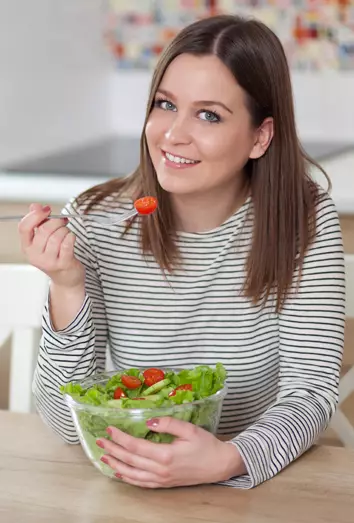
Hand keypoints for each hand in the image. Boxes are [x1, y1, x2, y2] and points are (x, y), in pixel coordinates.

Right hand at [18, 203, 84, 288]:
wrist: (66, 278)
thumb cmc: (56, 255)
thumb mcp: (43, 239)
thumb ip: (39, 222)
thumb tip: (35, 206)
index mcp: (27, 247)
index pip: (24, 227)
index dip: (35, 215)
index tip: (46, 209)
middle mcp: (34, 255)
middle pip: (44, 230)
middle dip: (56, 222)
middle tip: (62, 222)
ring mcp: (48, 261)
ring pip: (57, 236)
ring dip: (65, 230)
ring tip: (66, 233)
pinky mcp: (62, 264)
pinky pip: (67, 243)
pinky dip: (71, 236)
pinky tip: (71, 238)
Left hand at [96, 417, 245, 488]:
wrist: (219, 465)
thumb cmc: (206, 445)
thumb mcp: (189, 429)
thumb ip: (168, 423)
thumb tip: (147, 420)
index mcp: (166, 455)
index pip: (136, 446)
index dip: (120, 437)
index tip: (109, 428)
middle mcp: (160, 470)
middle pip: (130, 460)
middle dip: (113, 449)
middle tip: (99, 440)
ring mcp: (161, 479)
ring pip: (132, 474)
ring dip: (116, 465)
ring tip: (103, 456)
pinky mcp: (164, 484)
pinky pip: (141, 483)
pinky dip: (127, 478)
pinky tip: (120, 472)